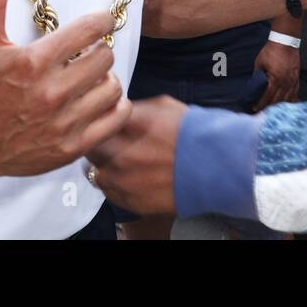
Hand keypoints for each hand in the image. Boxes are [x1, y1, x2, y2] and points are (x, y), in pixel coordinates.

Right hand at [0, 0, 130, 184]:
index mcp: (34, 62)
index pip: (88, 30)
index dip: (102, 20)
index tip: (103, 20)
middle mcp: (52, 92)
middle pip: (105, 57)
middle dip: (100, 49)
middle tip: (90, 51)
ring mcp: (64, 122)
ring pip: (112, 87)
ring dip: (106, 78)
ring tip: (92, 76)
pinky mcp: (71, 146)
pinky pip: (115, 118)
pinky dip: (115, 106)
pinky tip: (99, 100)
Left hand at [86, 96, 186, 215]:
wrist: (216, 165)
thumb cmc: (193, 134)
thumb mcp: (162, 105)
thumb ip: (134, 109)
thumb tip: (119, 110)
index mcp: (127, 126)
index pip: (95, 122)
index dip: (98, 123)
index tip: (103, 123)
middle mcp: (121, 154)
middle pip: (90, 149)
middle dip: (98, 144)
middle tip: (111, 143)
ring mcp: (124, 181)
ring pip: (96, 174)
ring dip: (106, 167)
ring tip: (123, 163)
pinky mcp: (132, 201)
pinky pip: (110, 194)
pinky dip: (116, 186)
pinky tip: (132, 178)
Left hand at [252, 40, 298, 110]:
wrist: (285, 41)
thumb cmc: (272, 50)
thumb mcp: (259, 63)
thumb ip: (257, 75)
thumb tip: (253, 85)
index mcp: (275, 78)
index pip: (267, 96)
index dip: (261, 104)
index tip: (255, 108)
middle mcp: (285, 82)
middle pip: (278, 100)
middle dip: (270, 108)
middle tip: (263, 113)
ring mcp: (292, 80)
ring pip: (288, 99)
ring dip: (280, 106)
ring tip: (274, 112)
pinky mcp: (297, 78)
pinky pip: (295, 92)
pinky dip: (291, 100)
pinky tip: (288, 104)